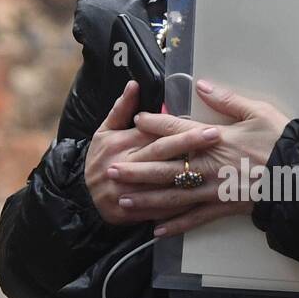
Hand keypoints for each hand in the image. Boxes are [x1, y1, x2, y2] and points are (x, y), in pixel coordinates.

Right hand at [84, 80, 221, 226]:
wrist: (82, 197)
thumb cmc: (100, 159)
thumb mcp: (105, 131)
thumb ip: (121, 109)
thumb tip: (134, 85)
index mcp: (120, 143)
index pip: (152, 133)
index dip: (177, 128)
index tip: (202, 123)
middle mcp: (123, 165)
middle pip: (159, 153)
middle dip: (188, 143)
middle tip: (214, 135)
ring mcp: (126, 191)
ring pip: (162, 182)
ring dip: (189, 176)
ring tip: (216, 168)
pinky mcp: (129, 212)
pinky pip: (158, 209)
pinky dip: (179, 206)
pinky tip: (200, 199)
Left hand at [109, 79, 293, 236]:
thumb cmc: (281, 141)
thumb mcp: (258, 112)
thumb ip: (227, 100)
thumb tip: (202, 85)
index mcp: (214, 140)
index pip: (177, 131)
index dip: (154, 126)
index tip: (136, 122)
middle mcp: (207, 167)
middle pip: (164, 168)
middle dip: (136, 169)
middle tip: (111, 170)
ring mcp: (213, 190)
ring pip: (172, 196)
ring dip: (145, 199)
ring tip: (123, 200)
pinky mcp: (222, 209)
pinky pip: (194, 220)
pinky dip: (174, 226)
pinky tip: (155, 230)